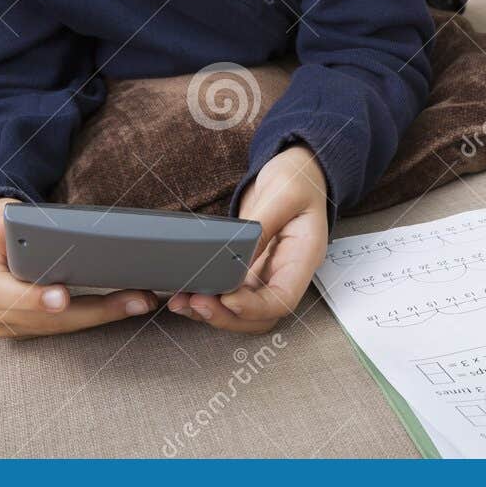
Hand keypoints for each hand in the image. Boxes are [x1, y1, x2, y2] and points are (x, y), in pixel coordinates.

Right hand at [0, 197, 159, 338]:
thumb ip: (2, 222)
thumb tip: (5, 225)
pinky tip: (125, 307)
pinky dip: (95, 317)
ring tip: (140, 301)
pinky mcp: (29, 328)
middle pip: (47, 318)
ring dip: (103, 316)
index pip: (5, 295)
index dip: (34, 299)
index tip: (62, 298)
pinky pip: (64, 326)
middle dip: (93, 311)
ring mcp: (10, 324)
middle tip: (134, 300)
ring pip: (60, 327)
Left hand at [167, 145, 328, 333]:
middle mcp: (287, 273)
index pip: (283, 299)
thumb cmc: (298, 178)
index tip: (227, 300)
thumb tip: (235, 255)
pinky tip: (186, 293)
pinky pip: (231, 293)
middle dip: (227, 316)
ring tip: (181, 302)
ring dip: (213, 313)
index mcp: (304, 257)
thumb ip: (261, 226)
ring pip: (243, 311)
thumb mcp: (283, 194)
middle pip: (261, 316)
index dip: (254, 307)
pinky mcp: (250, 268)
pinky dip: (210, 298)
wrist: (299, 170)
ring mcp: (268, 273)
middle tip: (195, 303)